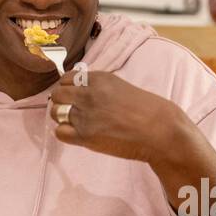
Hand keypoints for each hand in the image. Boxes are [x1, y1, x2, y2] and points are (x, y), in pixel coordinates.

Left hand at [48, 70, 182, 163]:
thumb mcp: (123, 88)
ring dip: (62, 119)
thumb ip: (102, 89)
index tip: (75, 97)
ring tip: (77, 125)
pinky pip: (60, 132)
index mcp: (99, 79)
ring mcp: (85, 115)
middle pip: (57, 94)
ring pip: (55, 113)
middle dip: (62, 103)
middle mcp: (89, 94)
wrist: (160, 131)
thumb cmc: (149, 111)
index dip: (69, 89)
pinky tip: (78, 136)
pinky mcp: (86, 136)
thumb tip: (84, 93)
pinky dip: (65, 134)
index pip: (67, 79)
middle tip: (73, 112)